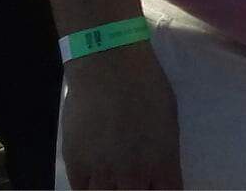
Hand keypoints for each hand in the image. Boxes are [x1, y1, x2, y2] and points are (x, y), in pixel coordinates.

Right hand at [60, 44, 182, 188]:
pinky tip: (93, 181)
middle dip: (135, 190)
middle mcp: (135, 174)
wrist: (109, 67)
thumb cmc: (147, 85)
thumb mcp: (168, 120)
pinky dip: (89, 188)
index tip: (155, 185)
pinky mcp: (77, 165)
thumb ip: (163, 152)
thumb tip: (156, 168)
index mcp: (164, 162)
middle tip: (131, 180)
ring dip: (111, 190)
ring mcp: (105, 172)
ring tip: (112, 180)